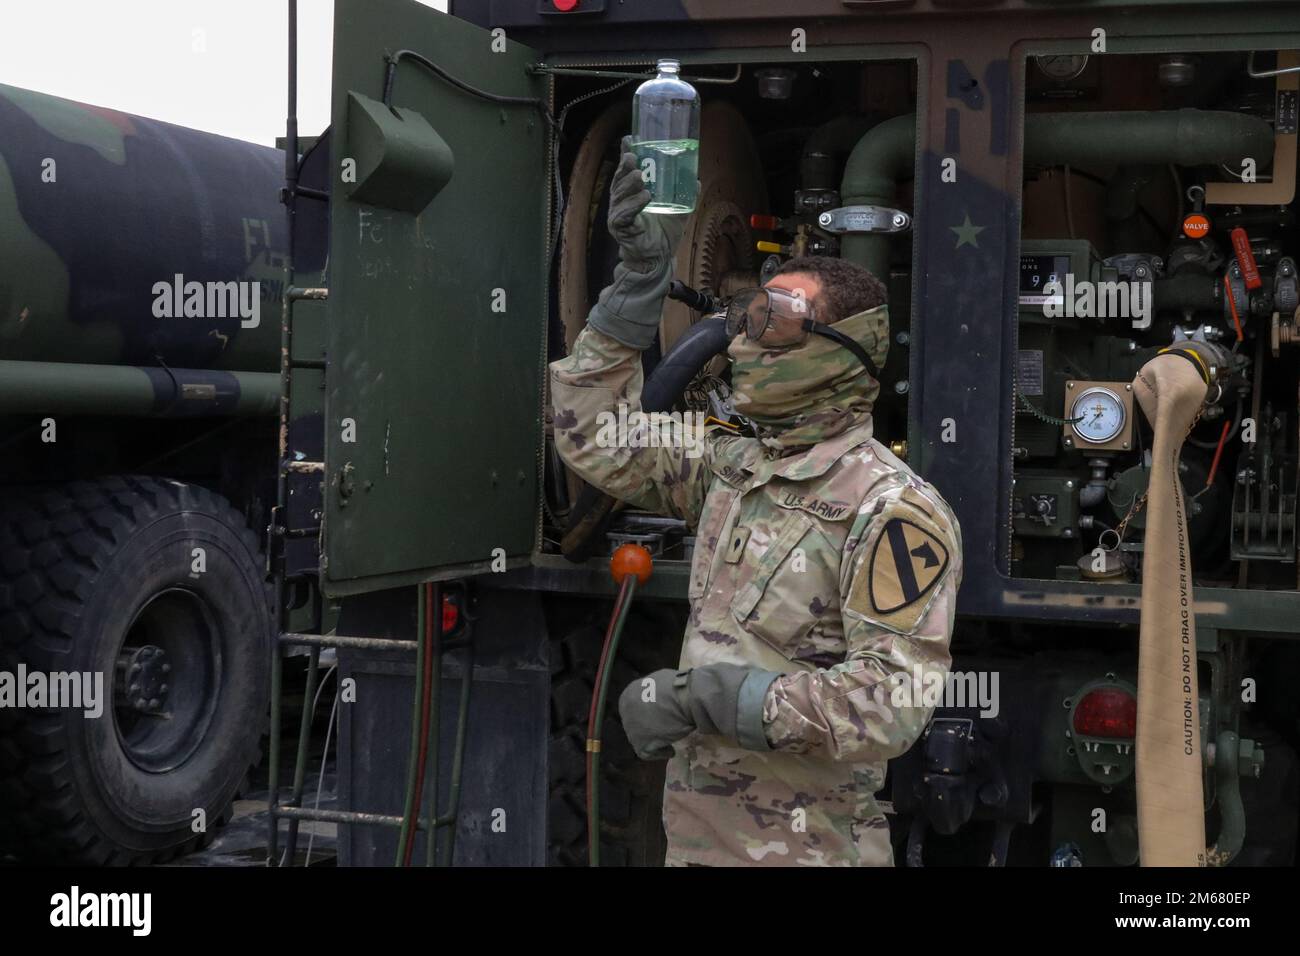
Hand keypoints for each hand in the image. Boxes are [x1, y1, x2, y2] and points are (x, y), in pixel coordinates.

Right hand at [606, 135, 686, 270]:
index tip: (629, 140)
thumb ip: (685, 195)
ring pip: (619, 195)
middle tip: (633, 157)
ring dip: (630, 184)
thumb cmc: (663, 235)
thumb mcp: (677, 211)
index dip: (625, 154)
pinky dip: (634, 205)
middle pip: (619, 180)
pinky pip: (624, 215)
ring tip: (641, 176)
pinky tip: (645, 197)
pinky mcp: (620, 229)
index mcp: (631, 193)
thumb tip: (696, 179)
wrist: (659, 260)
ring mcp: (618, 215)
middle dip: (624, 167)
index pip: (626, 170)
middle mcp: (621, 202)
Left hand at [618, 668, 692, 759]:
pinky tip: (671, 750)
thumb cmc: (677, 687)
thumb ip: (650, 692)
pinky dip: (660, 753)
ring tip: (671, 739)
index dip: (649, 715)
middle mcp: (624, 712)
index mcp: (627, 695)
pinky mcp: (639, 743)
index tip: (662, 717)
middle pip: (637, 724)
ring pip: (642, 739)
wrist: (686, 697)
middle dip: (650, 728)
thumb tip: (655, 698)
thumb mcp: (657, 682)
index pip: (635, 709)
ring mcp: (630, 728)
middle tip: (666, 729)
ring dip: (655, 740)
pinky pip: (648, 753)